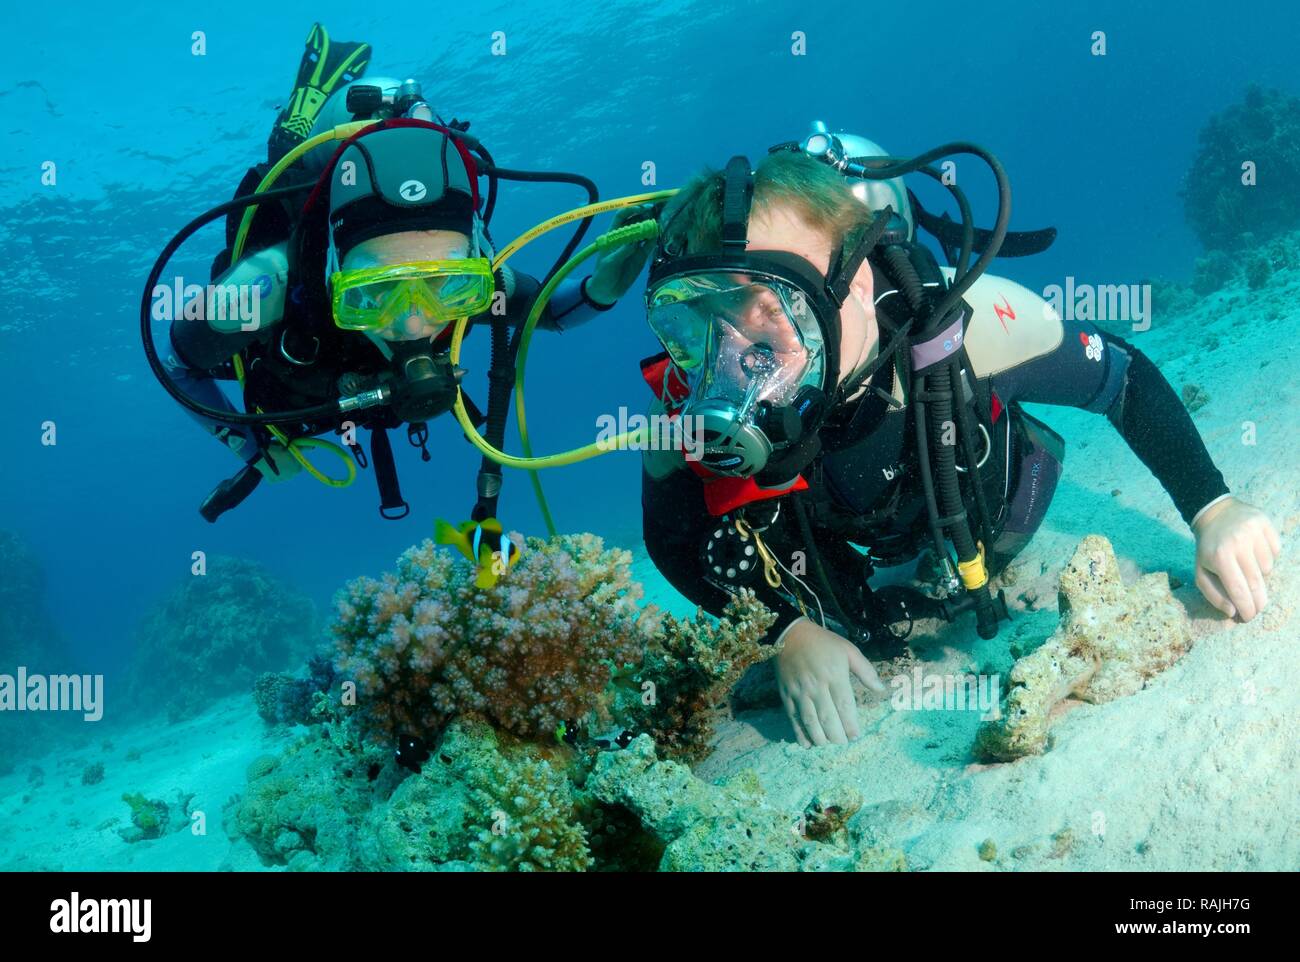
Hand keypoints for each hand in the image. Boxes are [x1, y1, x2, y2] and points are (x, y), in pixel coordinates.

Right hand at [251, 442, 301, 482]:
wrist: (263, 456)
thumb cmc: (279, 450)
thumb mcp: (291, 447)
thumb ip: (302, 448)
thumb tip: (312, 447)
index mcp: (297, 469)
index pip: (298, 464)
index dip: (293, 458)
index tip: (287, 454)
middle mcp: (291, 476)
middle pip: (290, 469)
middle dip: (286, 464)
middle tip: (280, 456)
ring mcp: (281, 479)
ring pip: (282, 473)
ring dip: (279, 468)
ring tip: (273, 460)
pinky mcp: (272, 481)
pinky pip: (273, 476)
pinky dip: (271, 472)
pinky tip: (268, 466)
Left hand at [585, 205, 656, 305]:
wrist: (607, 291)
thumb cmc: (604, 274)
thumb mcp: (609, 263)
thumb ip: (622, 252)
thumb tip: (634, 243)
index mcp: (613, 235)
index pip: (621, 217)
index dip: (630, 210)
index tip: (640, 210)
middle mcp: (625, 238)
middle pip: (635, 221)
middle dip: (644, 215)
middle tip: (653, 213)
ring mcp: (634, 247)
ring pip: (644, 232)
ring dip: (651, 226)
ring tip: (658, 223)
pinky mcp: (641, 256)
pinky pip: (648, 245)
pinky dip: (653, 240)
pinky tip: (658, 236)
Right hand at [775, 618, 884, 746]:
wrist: (789, 634)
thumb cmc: (822, 643)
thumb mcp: (848, 650)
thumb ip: (865, 670)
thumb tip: (881, 689)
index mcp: (834, 675)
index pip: (844, 706)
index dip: (851, 725)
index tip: (856, 736)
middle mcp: (816, 686)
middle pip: (828, 718)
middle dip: (837, 736)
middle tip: (843, 742)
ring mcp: (799, 692)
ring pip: (810, 722)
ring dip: (820, 738)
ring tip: (828, 743)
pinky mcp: (786, 695)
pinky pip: (793, 718)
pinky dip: (800, 733)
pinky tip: (808, 744)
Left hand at [1192, 496, 1280, 620]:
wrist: (1214, 514)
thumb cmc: (1208, 548)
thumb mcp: (1201, 571)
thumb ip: (1213, 594)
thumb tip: (1232, 612)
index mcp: (1219, 557)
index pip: (1238, 589)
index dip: (1246, 608)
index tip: (1248, 618)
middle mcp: (1237, 543)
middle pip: (1256, 582)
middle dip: (1258, 601)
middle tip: (1256, 610)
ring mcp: (1253, 532)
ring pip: (1268, 568)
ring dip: (1260, 573)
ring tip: (1247, 566)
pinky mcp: (1264, 523)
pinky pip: (1276, 550)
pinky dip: (1269, 556)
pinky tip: (1254, 551)